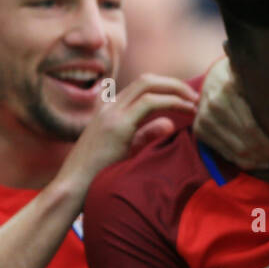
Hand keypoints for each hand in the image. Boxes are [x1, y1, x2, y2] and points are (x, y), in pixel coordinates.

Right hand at [57, 74, 198, 194]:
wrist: (72, 187)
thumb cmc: (97, 174)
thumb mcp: (126, 149)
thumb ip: (145, 134)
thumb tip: (169, 124)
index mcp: (109, 109)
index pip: (141, 86)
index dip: (166, 88)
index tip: (187, 100)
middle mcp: (109, 105)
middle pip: (147, 80)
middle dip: (175, 84)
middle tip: (196, 97)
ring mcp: (111, 112)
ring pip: (149, 84)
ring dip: (176, 90)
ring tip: (195, 102)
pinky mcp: (117, 124)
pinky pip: (149, 102)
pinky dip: (172, 102)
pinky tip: (186, 110)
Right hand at [193, 56, 268, 170]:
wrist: (212, 77)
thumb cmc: (240, 77)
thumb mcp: (252, 76)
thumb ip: (266, 89)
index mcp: (229, 89)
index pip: (254, 125)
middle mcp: (215, 105)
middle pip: (248, 139)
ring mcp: (205, 119)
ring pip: (238, 150)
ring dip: (260, 159)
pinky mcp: (200, 131)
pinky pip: (227, 154)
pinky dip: (246, 162)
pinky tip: (262, 162)